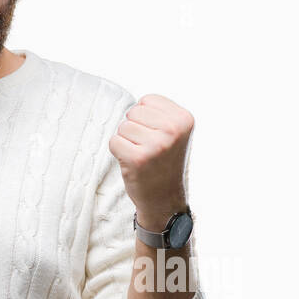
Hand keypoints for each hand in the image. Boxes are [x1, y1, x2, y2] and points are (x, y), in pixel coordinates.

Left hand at [107, 94, 191, 224]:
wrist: (164, 198)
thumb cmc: (164, 160)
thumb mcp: (174, 132)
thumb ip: (159, 112)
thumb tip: (133, 103)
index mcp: (184, 119)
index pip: (147, 100)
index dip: (146, 118)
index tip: (158, 137)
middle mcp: (173, 130)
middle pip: (133, 112)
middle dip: (135, 129)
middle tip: (149, 149)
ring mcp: (156, 145)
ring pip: (123, 127)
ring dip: (127, 141)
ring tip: (142, 156)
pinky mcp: (138, 159)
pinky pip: (114, 141)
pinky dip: (118, 152)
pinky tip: (133, 163)